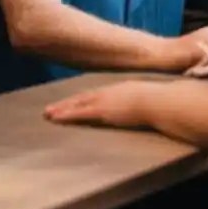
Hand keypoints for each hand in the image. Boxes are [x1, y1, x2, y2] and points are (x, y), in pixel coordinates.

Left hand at [43, 81, 158, 128]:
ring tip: (47, 114)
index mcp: (118, 89)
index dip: (82, 98)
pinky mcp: (102, 111)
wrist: (158, 101)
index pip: (95, 95)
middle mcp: (107, 93)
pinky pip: (79, 114)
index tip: (71, 101)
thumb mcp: (149, 99)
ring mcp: (103, 101)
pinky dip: (66, 115)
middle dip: (66, 103)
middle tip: (50, 108)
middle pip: (81, 98)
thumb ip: (143, 103)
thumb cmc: (159, 102)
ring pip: (76, 105)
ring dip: (61, 109)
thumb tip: (146, 108)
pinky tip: (55, 118)